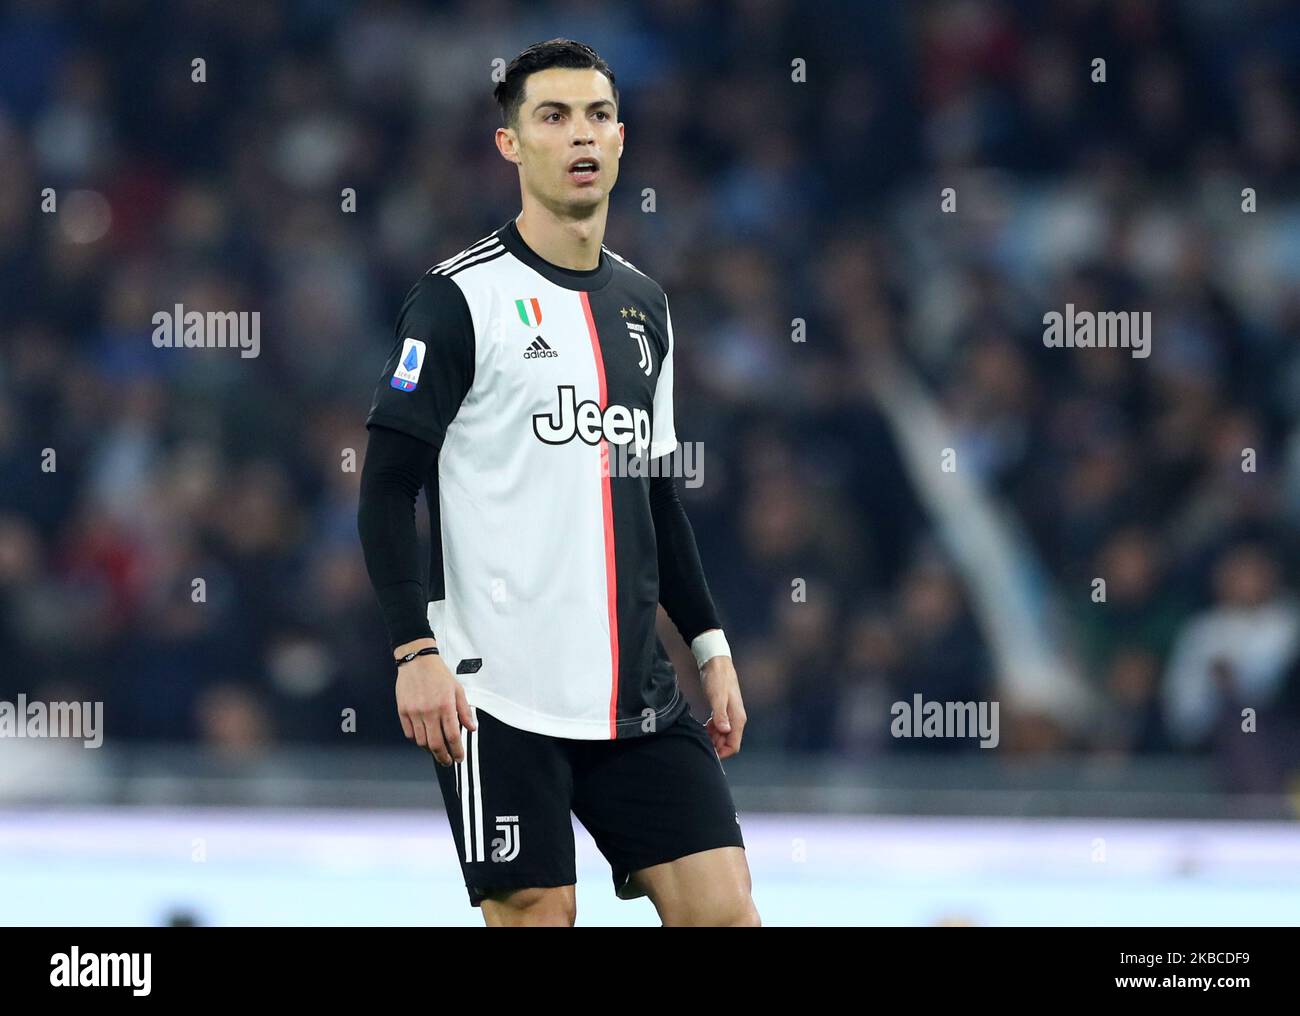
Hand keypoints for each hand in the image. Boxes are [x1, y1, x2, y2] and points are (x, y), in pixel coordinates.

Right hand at [394, 639, 475, 764]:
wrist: (416, 661)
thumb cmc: (439, 675)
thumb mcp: (457, 689)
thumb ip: (464, 711)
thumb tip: (471, 728)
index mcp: (445, 706)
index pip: (453, 736)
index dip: (457, 751)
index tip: (459, 758)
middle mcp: (429, 711)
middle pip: (436, 744)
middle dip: (443, 757)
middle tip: (448, 762)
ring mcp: (414, 712)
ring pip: (421, 741)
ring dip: (430, 751)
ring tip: (437, 752)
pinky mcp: (403, 711)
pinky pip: (409, 733)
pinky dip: (417, 741)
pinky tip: (424, 741)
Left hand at [700, 654, 745, 758]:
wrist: (716, 663)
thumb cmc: (718, 678)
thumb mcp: (717, 697)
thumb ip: (720, 714)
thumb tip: (725, 730)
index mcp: (737, 718)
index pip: (734, 745)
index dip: (722, 752)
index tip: (709, 753)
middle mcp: (736, 719)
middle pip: (728, 742)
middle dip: (716, 746)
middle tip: (700, 742)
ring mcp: (730, 715)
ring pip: (723, 735)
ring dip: (713, 738)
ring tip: (700, 735)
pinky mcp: (723, 711)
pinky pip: (719, 727)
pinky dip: (711, 730)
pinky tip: (703, 727)